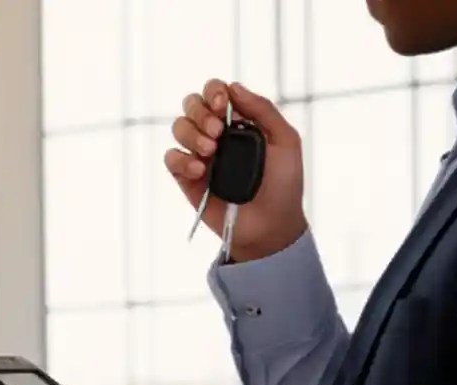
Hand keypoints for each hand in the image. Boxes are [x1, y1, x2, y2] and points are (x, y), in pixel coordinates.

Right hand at [165, 79, 307, 262]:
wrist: (271, 225)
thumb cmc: (283, 184)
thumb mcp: (285, 141)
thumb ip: (263, 110)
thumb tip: (234, 87)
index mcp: (238, 120)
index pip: (215, 92)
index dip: (213, 92)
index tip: (222, 106)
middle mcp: (215, 134)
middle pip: (191, 104)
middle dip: (200, 112)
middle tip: (217, 131)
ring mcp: (199, 156)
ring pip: (178, 127)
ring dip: (191, 134)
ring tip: (210, 151)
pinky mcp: (186, 179)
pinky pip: (170, 158)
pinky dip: (182, 160)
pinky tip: (200, 171)